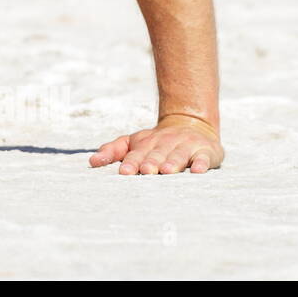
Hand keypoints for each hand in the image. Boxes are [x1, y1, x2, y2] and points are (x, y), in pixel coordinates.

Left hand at [89, 114, 223, 173]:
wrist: (191, 124)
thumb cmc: (156, 142)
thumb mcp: (133, 142)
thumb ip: (112, 150)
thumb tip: (91, 162)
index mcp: (146, 143)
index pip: (136, 154)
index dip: (130, 162)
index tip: (124, 172)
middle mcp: (165, 144)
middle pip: (157, 154)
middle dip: (151, 162)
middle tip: (146, 171)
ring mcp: (186, 146)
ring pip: (178, 155)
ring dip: (173, 163)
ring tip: (166, 171)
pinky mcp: (205, 151)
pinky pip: (203, 158)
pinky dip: (201, 164)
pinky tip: (197, 171)